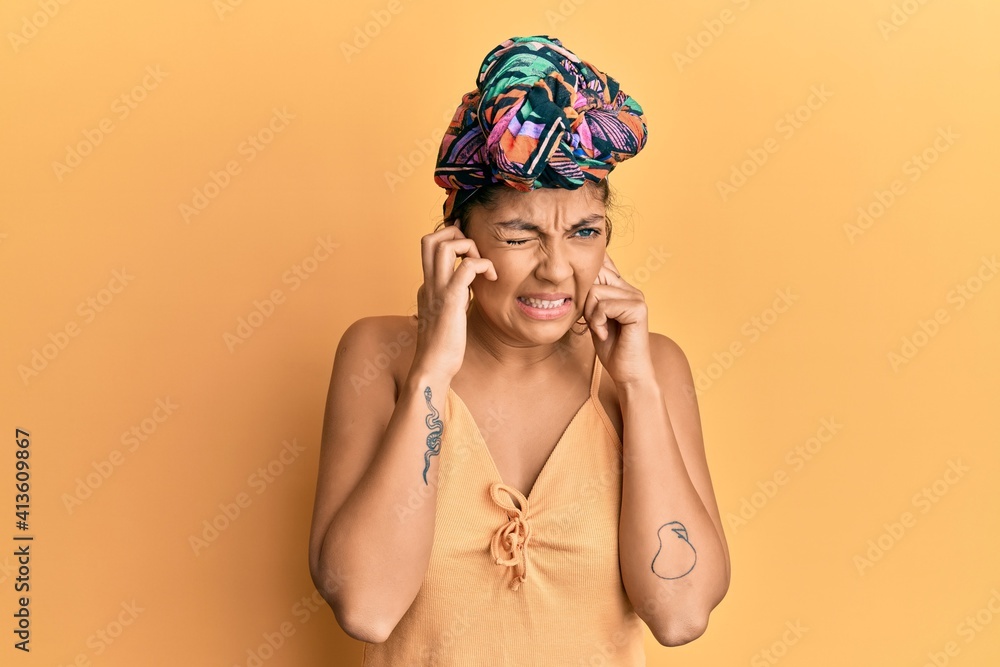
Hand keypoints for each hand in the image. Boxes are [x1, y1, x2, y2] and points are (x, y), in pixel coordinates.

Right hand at [412, 225, 496, 380]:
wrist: (433, 367)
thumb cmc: (443, 347)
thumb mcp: (447, 314)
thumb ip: (453, 297)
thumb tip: (466, 288)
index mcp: (427, 286)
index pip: (431, 248)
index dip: (452, 241)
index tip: (472, 253)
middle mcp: (428, 283)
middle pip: (430, 238)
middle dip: (455, 235)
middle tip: (475, 253)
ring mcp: (437, 290)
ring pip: (444, 246)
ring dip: (469, 246)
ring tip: (484, 266)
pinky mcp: (450, 301)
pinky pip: (466, 267)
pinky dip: (482, 264)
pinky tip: (492, 278)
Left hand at [582, 251, 654, 386]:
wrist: (627, 372)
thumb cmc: (611, 347)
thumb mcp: (593, 316)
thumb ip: (589, 297)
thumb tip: (572, 278)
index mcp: (621, 288)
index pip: (602, 263)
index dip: (586, 273)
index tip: (582, 298)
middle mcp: (630, 288)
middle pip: (594, 275)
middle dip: (585, 301)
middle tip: (593, 321)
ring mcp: (636, 297)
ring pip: (596, 291)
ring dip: (590, 314)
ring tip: (600, 328)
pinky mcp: (638, 309)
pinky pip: (604, 306)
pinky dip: (598, 322)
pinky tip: (604, 334)